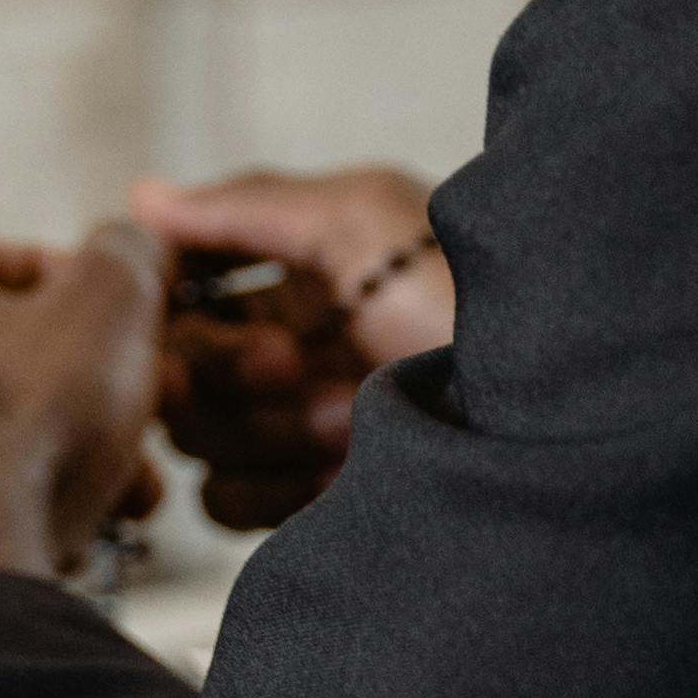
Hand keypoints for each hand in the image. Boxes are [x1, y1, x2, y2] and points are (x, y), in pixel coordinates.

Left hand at [0, 224, 166, 626]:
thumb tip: (130, 244)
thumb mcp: (106, 301)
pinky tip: (79, 522)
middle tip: (138, 403)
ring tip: (129, 479)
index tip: (122, 322)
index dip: (75, 288)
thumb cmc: (18, 419)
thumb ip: (123, 252)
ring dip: (59, 444)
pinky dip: (12, 499)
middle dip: (74, 380)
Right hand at [128, 165, 451, 530]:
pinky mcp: (315, 499)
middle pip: (184, 361)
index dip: (174, 294)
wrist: (551, 421)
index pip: (190, 276)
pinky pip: (229, 500)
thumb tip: (146, 197)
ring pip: (201, 433)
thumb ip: (249, 205)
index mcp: (315, 265)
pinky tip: (336, 469)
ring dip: (261, 427)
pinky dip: (269, 486)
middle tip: (291, 362)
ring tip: (343, 417)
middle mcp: (304, 342)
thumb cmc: (480, 303)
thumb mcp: (367, 218)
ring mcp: (306, 425)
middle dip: (227, 366)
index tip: (182, 302)